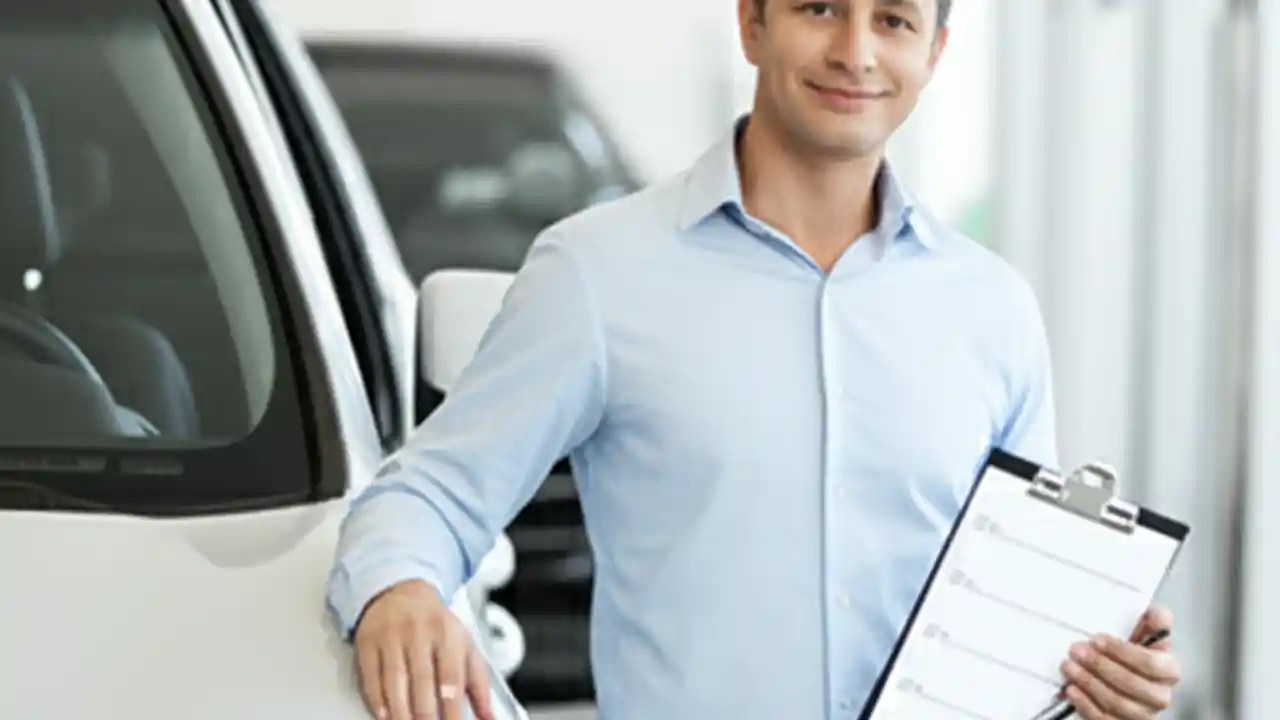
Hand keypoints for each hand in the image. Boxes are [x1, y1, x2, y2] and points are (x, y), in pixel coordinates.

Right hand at [353, 580, 495, 719]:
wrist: (402, 592)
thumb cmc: (438, 627)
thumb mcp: (464, 646)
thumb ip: (478, 684)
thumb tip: (489, 718)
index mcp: (448, 634)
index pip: (451, 677)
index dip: (452, 709)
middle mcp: (419, 632)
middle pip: (422, 680)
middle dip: (425, 714)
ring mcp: (391, 635)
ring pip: (394, 679)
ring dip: (400, 711)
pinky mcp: (368, 641)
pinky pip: (370, 674)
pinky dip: (377, 699)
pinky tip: (384, 715)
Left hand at [1059, 605, 1180, 718]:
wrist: (1122, 675)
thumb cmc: (1131, 652)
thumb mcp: (1143, 633)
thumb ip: (1153, 621)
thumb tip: (1156, 612)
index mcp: (1169, 670)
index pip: (1149, 664)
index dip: (1121, 651)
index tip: (1096, 638)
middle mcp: (1159, 696)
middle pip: (1131, 684)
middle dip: (1099, 665)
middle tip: (1075, 650)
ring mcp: (1142, 714)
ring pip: (1116, 703)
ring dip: (1088, 683)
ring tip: (1068, 666)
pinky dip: (1085, 704)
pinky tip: (1071, 689)